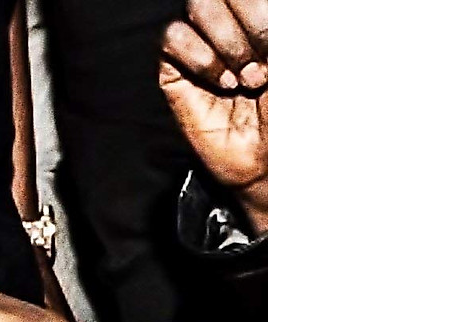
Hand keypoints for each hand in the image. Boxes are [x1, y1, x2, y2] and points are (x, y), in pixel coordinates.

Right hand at [160, 0, 267, 231]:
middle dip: (248, 28)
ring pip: (198, 6)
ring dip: (225, 43)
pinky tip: (221, 84)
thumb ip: (278, 23)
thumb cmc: (288, 110)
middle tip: (261, 71)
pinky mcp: (176, 73)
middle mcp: (228, 24)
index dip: (261, 14)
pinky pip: (173, 38)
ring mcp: (200, 46)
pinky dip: (199, 58)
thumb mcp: (295, 57)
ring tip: (243, 80)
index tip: (278, 49)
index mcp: (257, 14)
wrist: (269, 159)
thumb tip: (259, 7)